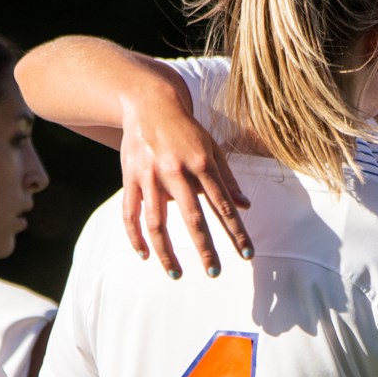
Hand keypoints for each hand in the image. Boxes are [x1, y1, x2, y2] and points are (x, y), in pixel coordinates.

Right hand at [118, 97, 251, 278]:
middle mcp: (176, 172)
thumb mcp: (212, 148)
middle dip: (205, 249)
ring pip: (158, 223)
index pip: (223, 206)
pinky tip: (146, 255)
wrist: (149, 103)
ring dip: (167, 252)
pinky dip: (136, 237)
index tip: (247, 254)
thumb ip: (227, 179)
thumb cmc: (185, 129)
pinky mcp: (130, 178)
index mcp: (201, 164)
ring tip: (176, 273)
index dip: (236, 232)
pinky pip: (131, 214)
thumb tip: (245, 206)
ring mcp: (150, 177)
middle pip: (193, 219)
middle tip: (214, 273)